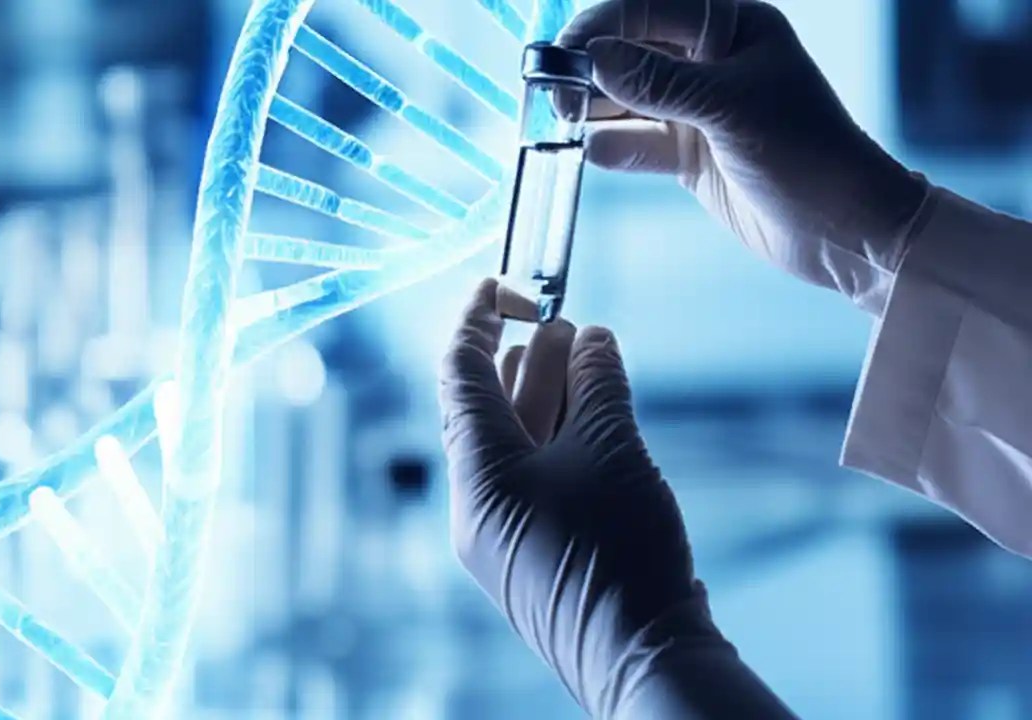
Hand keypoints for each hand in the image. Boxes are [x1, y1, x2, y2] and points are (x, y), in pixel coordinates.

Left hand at [438, 280, 698, 714]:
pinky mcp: (535, 549)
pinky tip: (594, 409)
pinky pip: (535, 475)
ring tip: (582, 348)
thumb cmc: (621, 551)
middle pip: (487, 407)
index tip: (500, 282)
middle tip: (560, 316)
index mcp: (478, 473)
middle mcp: (477, 501)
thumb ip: (597, 383)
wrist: (643, 656)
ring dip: (547, 392)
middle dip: (524, 355)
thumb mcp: (613, 450)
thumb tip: (590, 336)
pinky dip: (561, 436)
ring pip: (515, 442)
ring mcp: (504, 529)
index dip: (476, 318)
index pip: (459, 373)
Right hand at [559, 0, 930, 312]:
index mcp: (732, 28)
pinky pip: (636, 144)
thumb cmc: (809, 156)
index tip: (561, 54)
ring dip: (594, 109)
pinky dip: (612, 147)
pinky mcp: (690, 156)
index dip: (601, 26)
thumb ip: (660, 83)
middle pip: (631, 52)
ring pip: (627, 99)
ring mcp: (698, 111)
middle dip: (590, 69)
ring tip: (561, 121)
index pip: (650, 10)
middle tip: (554, 95)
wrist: (846, 231)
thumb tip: (596, 59)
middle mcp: (711, 63)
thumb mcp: (731, 110)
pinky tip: (588, 151)